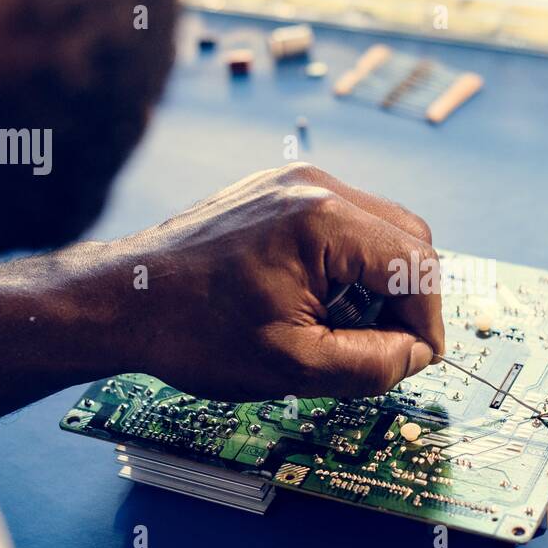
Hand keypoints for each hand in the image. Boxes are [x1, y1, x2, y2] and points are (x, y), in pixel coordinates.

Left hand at [95, 163, 445, 400]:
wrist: (121, 300)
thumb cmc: (192, 332)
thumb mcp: (292, 366)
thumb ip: (371, 364)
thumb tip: (417, 354)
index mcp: (323, 221)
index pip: (418, 266)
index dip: (427, 321)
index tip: (413, 361)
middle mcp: (315, 186)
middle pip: (409, 238)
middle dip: (408, 298)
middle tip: (383, 347)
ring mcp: (295, 182)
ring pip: (380, 229)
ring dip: (380, 281)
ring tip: (342, 326)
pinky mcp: (278, 191)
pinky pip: (344, 222)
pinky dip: (349, 264)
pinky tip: (317, 302)